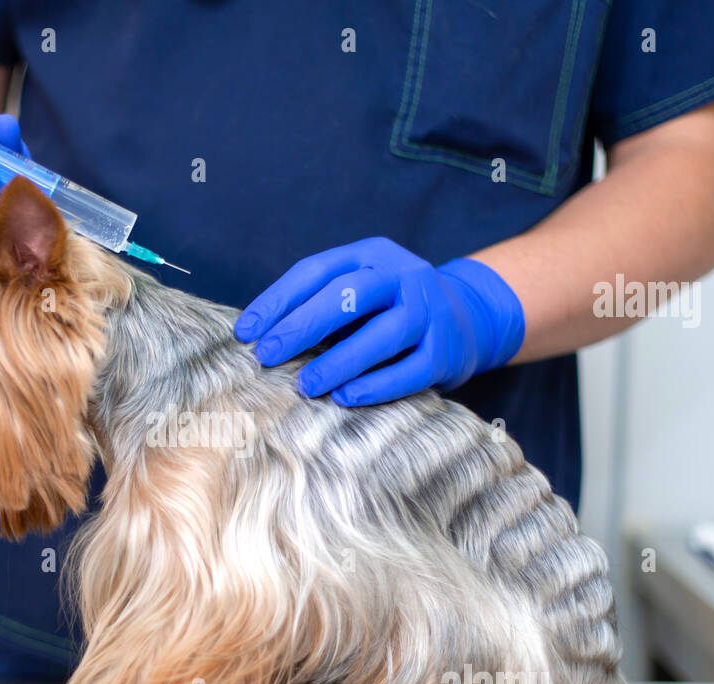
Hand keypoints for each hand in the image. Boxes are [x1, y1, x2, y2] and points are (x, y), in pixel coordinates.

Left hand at [233, 238, 524, 405]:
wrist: (468, 320)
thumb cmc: (389, 309)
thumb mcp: (359, 291)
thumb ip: (319, 304)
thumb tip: (260, 338)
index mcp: (372, 254)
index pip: (317, 270)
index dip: (278, 300)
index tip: (246, 332)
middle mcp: (404, 276)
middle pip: (350, 294)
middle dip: (304, 325)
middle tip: (268, 354)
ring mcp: (430, 312)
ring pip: (383, 334)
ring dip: (339, 362)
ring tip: (305, 385)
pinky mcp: (445, 351)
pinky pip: (409, 371)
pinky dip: (375, 386)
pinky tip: (345, 397)